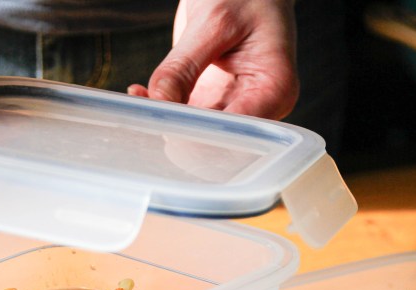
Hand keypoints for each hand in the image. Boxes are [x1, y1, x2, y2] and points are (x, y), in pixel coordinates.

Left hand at [127, 0, 298, 119]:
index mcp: (275, 90)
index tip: (165, 122)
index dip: (201, 134)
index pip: (237, 131)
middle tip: (146, 110)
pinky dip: (164, 111)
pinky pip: (187, 118)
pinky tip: (143, 94)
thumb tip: (158, 102)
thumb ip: (184, 65)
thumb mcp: (214, 21)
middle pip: (219, 141)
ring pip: (198, 135)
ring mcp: (236, 106)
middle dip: (181, 132)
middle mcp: (260, 106)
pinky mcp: (214, 100)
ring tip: (140, 97)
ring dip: (167, 123)